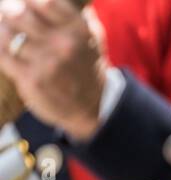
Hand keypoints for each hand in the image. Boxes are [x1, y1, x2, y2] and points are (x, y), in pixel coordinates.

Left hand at [0, 0, 106, 141]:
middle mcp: (65, 45)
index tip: (23, 4)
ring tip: (7, 33)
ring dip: (2, 30)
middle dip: (7, 12)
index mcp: (79, 30)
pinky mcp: (32, 80)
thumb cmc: (85, 66)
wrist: (92, 109)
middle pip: (18, 14)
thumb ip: (72, 13)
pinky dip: (0, 49)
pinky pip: (2, 54)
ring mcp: (48, 63)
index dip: (27, 1)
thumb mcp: (90, 38)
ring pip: (6, 32)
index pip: (44, 1)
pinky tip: (6, 50)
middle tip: (8, 15)